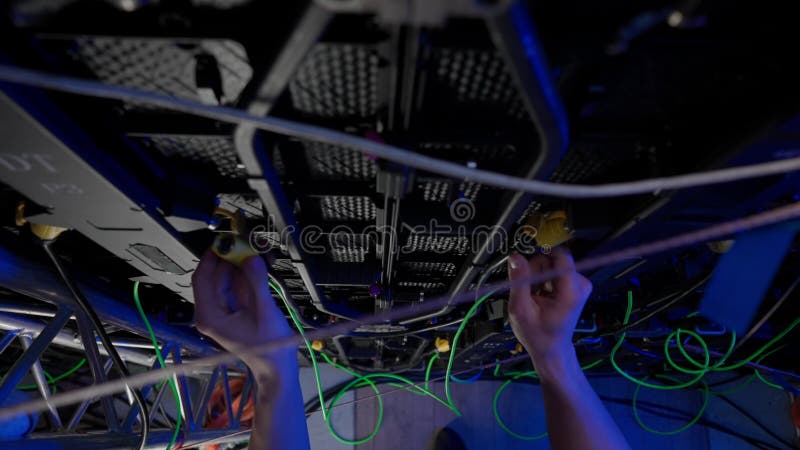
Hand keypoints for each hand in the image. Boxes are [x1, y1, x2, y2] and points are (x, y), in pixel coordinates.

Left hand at [192, 249, 295, 375]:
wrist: (277, 366)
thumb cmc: (268, 347)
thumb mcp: (264, 312)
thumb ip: (257, 283)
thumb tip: (251, 258)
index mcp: (210, 315)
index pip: (202, 278)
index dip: (212, 257)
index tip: (226, 241)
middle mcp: (212, 311)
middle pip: (216, 275)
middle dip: (232, 258)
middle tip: (248, 242)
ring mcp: (224, 309)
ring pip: (228, 277)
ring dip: (242, 264)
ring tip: (258, 251)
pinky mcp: (236, 308)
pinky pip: (238, 285)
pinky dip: (248, 274)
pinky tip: (261, 264)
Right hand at [507, 249, 591, 373]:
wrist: (551, 349)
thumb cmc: (537, 334)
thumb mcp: (521, 310)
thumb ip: (519, 282)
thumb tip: (515, 257)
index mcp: (571, 292)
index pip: (561, 256)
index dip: (540, 257)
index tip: (526, 268)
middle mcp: (580, 284)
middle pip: (553, 259)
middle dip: (535, 271)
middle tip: (527, 290)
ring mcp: (579, 283)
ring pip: (551, 263)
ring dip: (537, 276)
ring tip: (533, 295)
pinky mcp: (574, 284)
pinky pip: (554, 270)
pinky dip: (543, 280)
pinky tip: (539, 295)